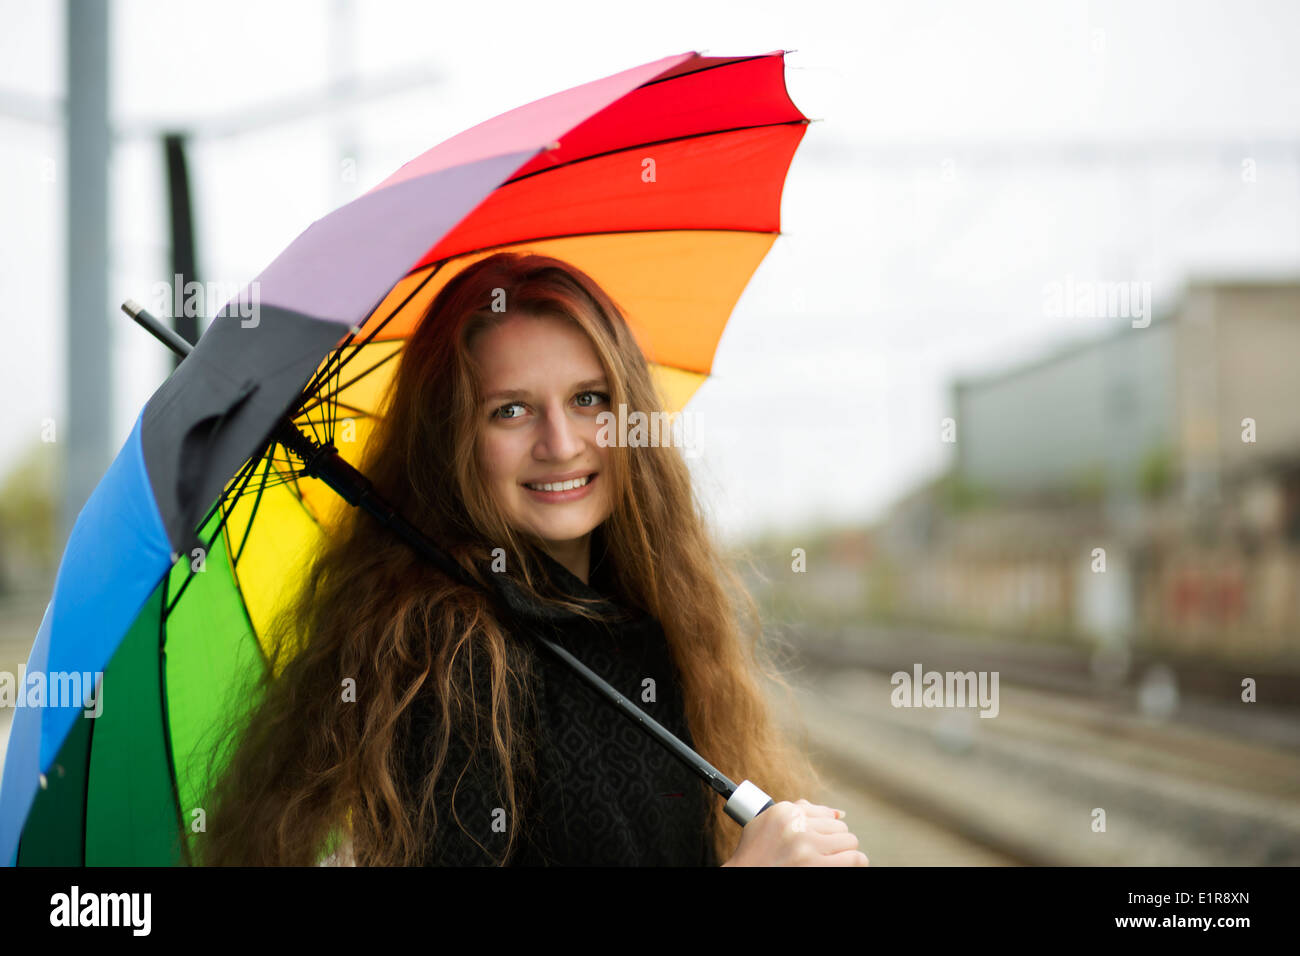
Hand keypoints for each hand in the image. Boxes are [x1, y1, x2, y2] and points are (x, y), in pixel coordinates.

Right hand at [721, 799, 869, 866]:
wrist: (743, 877)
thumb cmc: (754, 856)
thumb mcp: (766, 824)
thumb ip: (799, 811)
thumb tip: (838, 813)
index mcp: (784, 812)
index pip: (824, 813)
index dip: (824, 830)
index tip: (819, 842)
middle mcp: (797, 826)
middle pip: (839, 827)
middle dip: (835, 841)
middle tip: (825, 854)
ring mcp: (806, 847)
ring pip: (850, 841)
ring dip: (846, 852)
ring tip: (835, 861)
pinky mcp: (816, 866)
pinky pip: (854, 858)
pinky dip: (856, 862)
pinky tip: (849, 865)